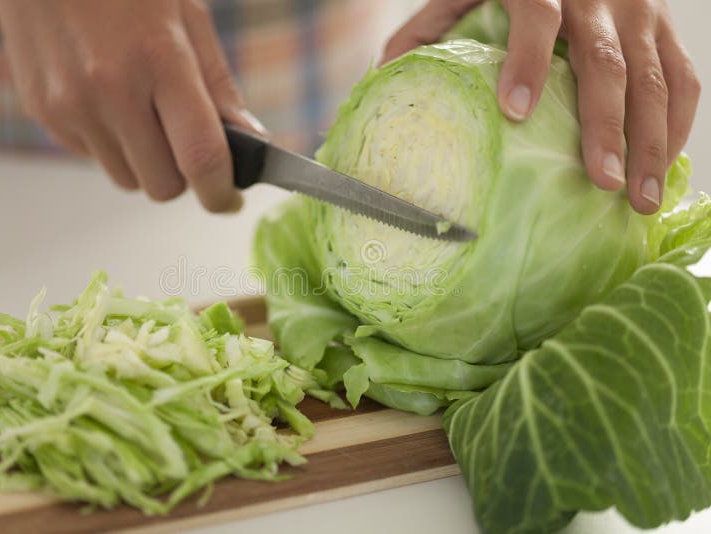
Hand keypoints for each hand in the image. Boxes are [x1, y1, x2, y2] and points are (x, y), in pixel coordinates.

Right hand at [0, 0, 266, 210]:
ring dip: (145, 162)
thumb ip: (219, 85)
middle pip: (163, 186)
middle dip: (182, 174)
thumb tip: (250, 140)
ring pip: (127, 180)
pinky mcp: (43, 114)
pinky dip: (112, 144)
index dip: (221, 192)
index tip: (229, 199)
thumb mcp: (186, 15)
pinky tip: (107, 99)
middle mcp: (109, 90)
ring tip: (141, 108)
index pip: (200, 157)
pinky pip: (94, 158)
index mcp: (158, 58)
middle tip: (184, 139)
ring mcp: (69, 106)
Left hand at [383, 0, 700, 214]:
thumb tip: (384, 76)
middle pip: (607, 62)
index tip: (515, 111)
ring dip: (650, 141)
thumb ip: (427, 28)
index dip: (528, 62)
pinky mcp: (662, 28)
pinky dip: (676, 125)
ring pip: (656, 78)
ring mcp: (638, 11)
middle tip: (602, 182)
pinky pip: (681, 78)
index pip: (537, 18)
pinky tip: (661, 166)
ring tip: (639, 198)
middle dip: (606, 126)